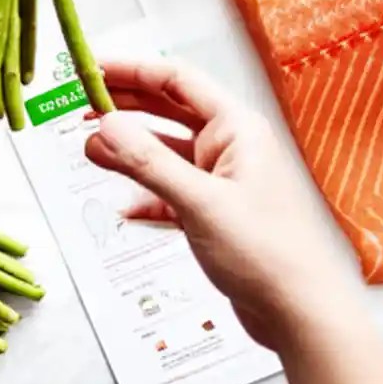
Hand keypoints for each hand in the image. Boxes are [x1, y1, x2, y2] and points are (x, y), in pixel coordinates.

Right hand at [84, 60, 356, 350]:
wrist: (298, 312)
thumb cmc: (268, 254)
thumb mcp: (198, 202)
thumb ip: (148, 162)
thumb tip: (105, 126)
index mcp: (237, 129)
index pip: (176, 80)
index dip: (131, 71)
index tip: (92, 71)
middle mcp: (231, 148)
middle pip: (168, 111)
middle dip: (125, 107)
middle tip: (83, 104)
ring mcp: (222, 181)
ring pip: (166, 154)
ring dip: (130, 153)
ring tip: (93, 151)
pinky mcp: (214, 214)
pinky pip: (170, 193)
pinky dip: (146, 196)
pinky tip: (127, 207)